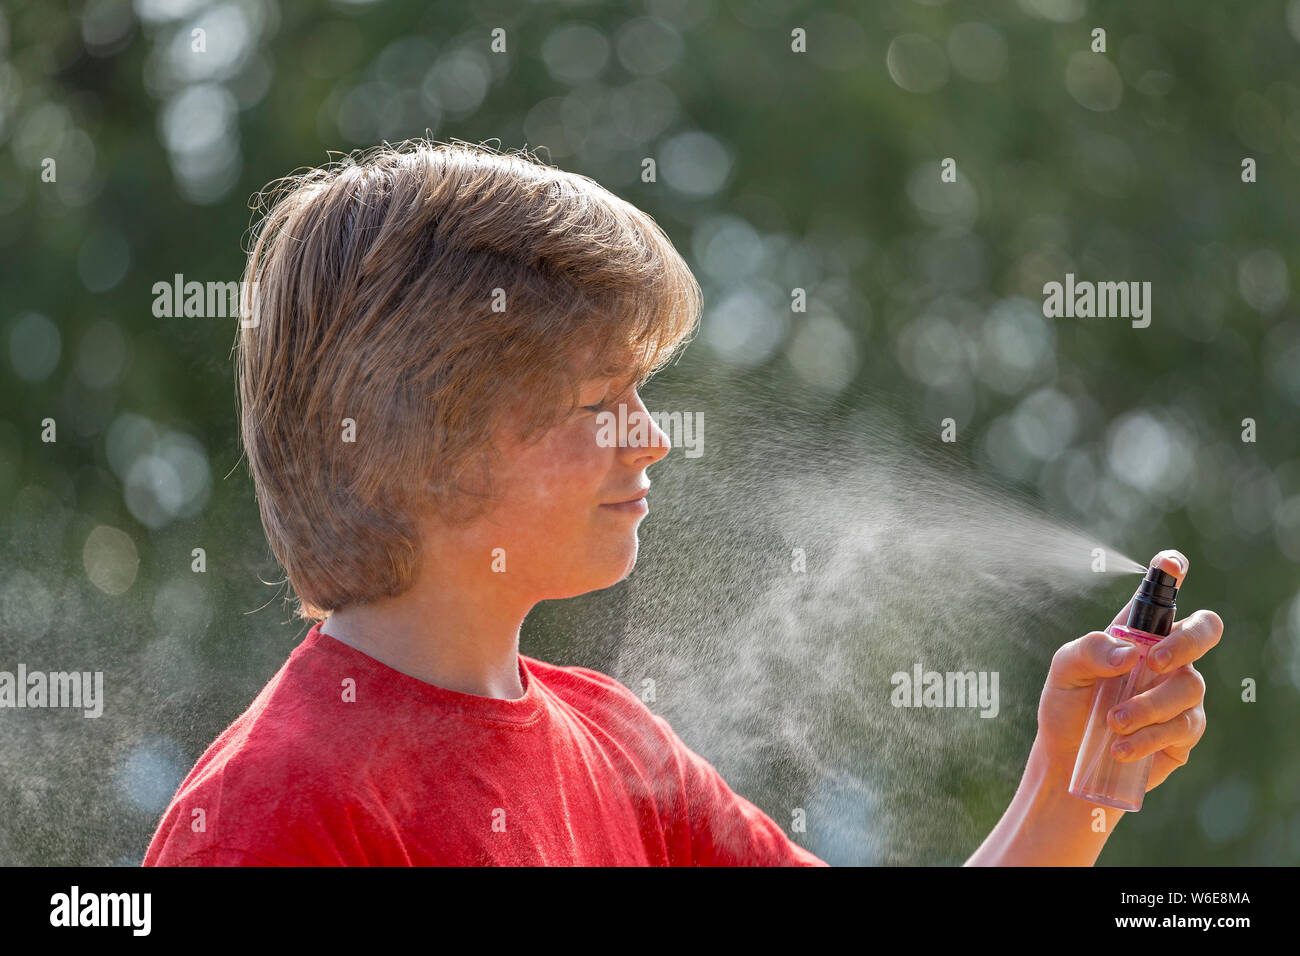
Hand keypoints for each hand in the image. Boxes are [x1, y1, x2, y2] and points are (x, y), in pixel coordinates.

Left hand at [1034, 550, 1222, 795]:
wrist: (1068, 762)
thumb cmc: (1067, 707)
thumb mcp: (1065, 672)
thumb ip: (1090, 651)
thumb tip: (1130, 653)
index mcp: (1136, 633)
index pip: (1162, 594)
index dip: (1171, 572)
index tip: (1170, 564)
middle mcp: (1166, 656)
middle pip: (1204, 630)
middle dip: (1186, 641)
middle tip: (1152, 661)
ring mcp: (1180, 692)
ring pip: (1189, 686)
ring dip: (1147, 706)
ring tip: (1112, 722)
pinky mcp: (1185, 731)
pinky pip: (1183, 726)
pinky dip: (1149, 736)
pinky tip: (1120, 747)